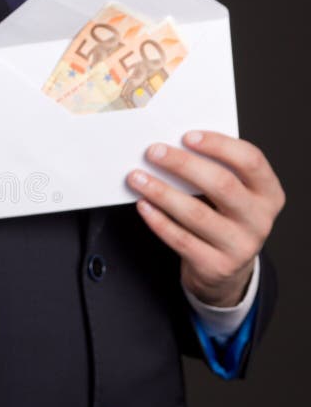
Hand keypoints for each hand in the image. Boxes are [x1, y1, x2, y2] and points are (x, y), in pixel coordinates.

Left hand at [127, 131, 283, 306]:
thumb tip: (172, 147)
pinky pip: (180, 239)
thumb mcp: (233, 196)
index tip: (187, 136)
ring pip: (196, 213)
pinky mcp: (216, 266)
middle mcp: (259, 220)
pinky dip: (158, 220)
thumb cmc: (223, 219)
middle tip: (153, 152)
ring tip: (137, 177)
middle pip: (221, 184)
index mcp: (268, 194)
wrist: (226, 270)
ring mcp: (240, 246)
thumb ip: (214, 172)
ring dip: (161, 192)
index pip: (251, 161)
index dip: (219, 146)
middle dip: (182, 164)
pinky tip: (143, 205)